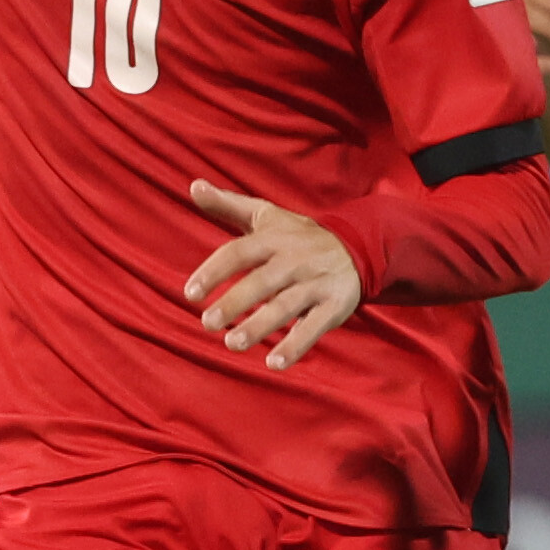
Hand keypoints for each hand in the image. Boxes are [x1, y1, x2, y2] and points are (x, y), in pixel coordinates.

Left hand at [182, 178, 360, 369]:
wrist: (359, 247)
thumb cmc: (299, 236)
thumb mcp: (266, 215)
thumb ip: (228, 204)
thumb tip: (193, 185)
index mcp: (275, 238)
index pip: (239, 252)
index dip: (214, 271)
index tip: (190, 293)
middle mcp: (296, 260)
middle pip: (262, 281)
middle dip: (235, 303)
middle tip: (207, 324)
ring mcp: (317, 283)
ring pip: (287, 306)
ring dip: (259, 326)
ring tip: (231, 344)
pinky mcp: (335, 306)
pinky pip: (314, 327)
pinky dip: (295, 346)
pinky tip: (273, 364)